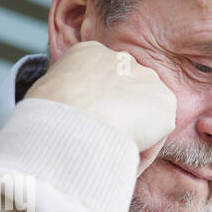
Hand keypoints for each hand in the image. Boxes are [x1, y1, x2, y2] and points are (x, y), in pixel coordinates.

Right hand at [25, 41, 176, 174]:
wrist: (72, 124)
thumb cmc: (48, 116)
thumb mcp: (46, 96)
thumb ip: (67, 99)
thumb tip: (68, 120)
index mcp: (89, 53)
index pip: (101, 84)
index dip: (95, 111)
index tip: (86, 130)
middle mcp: (122, 59)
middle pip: (125, 98)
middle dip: (119, 122)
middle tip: (103, 146)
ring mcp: (147, 78)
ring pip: (141, 120)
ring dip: (130, 140)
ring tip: (109, 157)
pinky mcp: (166, 103)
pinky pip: (154, 138)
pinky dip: (140, 155)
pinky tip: (122, 158)